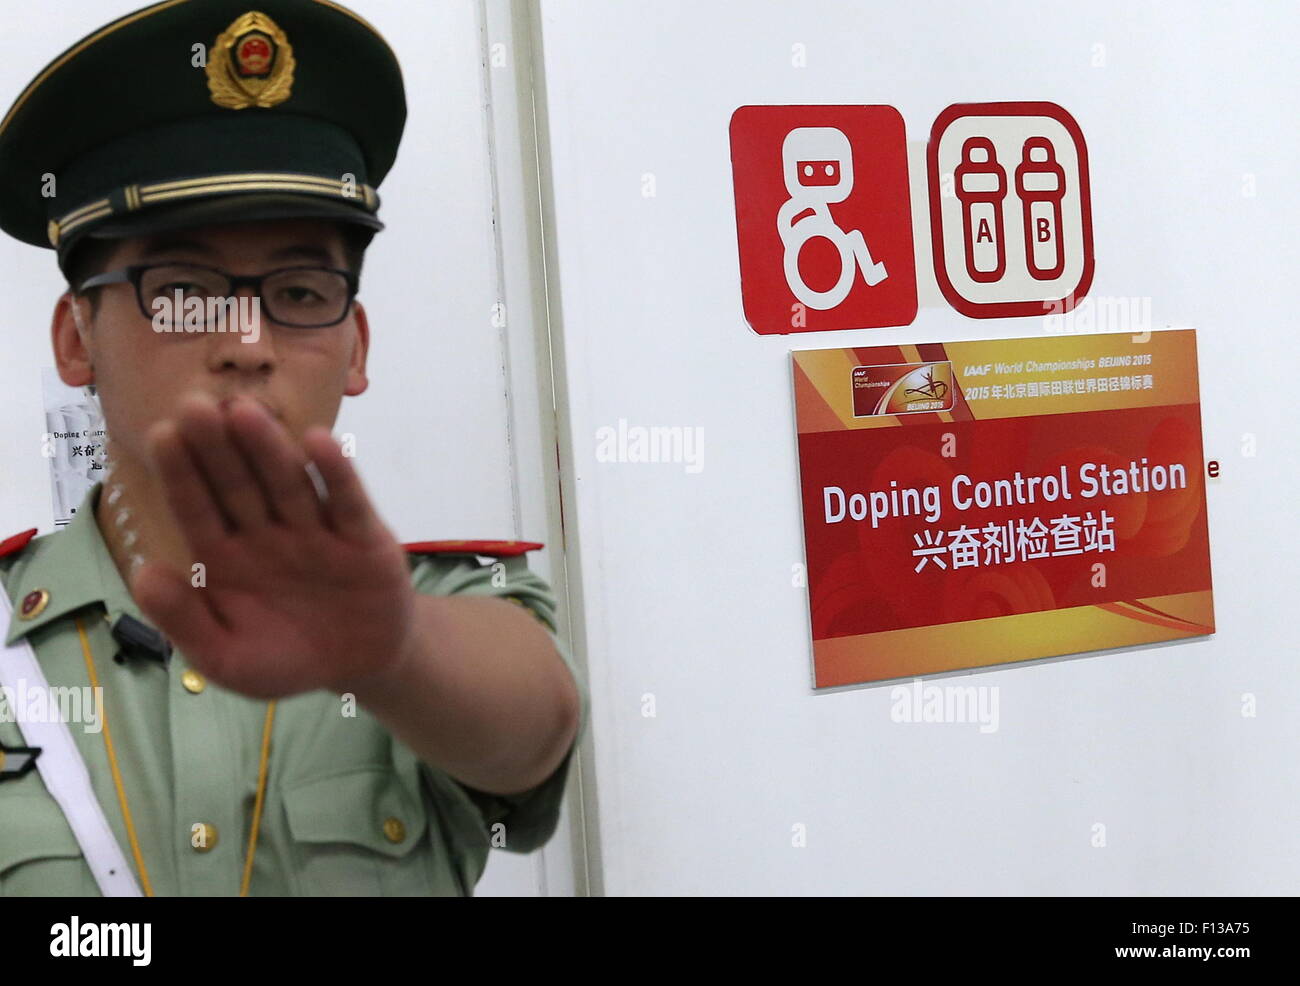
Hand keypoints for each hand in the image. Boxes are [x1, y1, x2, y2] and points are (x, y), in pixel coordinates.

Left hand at [130, 393, 417, 698]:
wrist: (361, 666)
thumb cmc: (287, 658)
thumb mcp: (227, 659)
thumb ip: (184, 622)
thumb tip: (143, 574)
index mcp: (225, 557)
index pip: (197, 509)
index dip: (181, 473)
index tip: (162, 434)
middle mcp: (266, 533)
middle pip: (238, 484)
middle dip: (217, 447)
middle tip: (194, 405)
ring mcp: (315, 531)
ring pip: (287, 484)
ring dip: (267, 449)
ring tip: (244, 412)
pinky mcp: (362, 537)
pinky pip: (346, 502)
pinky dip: (335, 473)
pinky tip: (318, 442)